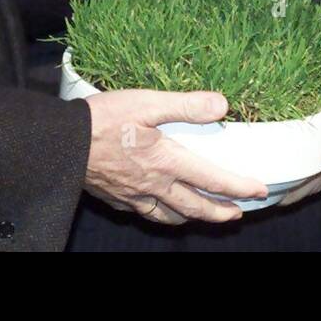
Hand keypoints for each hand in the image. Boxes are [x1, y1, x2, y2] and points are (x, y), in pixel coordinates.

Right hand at [84, 88, 268, 223]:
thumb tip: (221, 106)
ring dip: (192, 217)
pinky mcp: (116, 198)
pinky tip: (161, 208)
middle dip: (220, 212)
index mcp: (166, 161)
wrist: (60, 144)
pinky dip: (161, 214)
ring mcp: (134, 195)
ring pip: (170, 215)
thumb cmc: (103, 119)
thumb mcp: (147, 103)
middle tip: (239, 213)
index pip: (211, 179)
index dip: (239, 187)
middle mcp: (154, 185)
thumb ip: (185, 106)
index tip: (259, 190)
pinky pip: (145, 212)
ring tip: (204, 215)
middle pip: (195, 206)